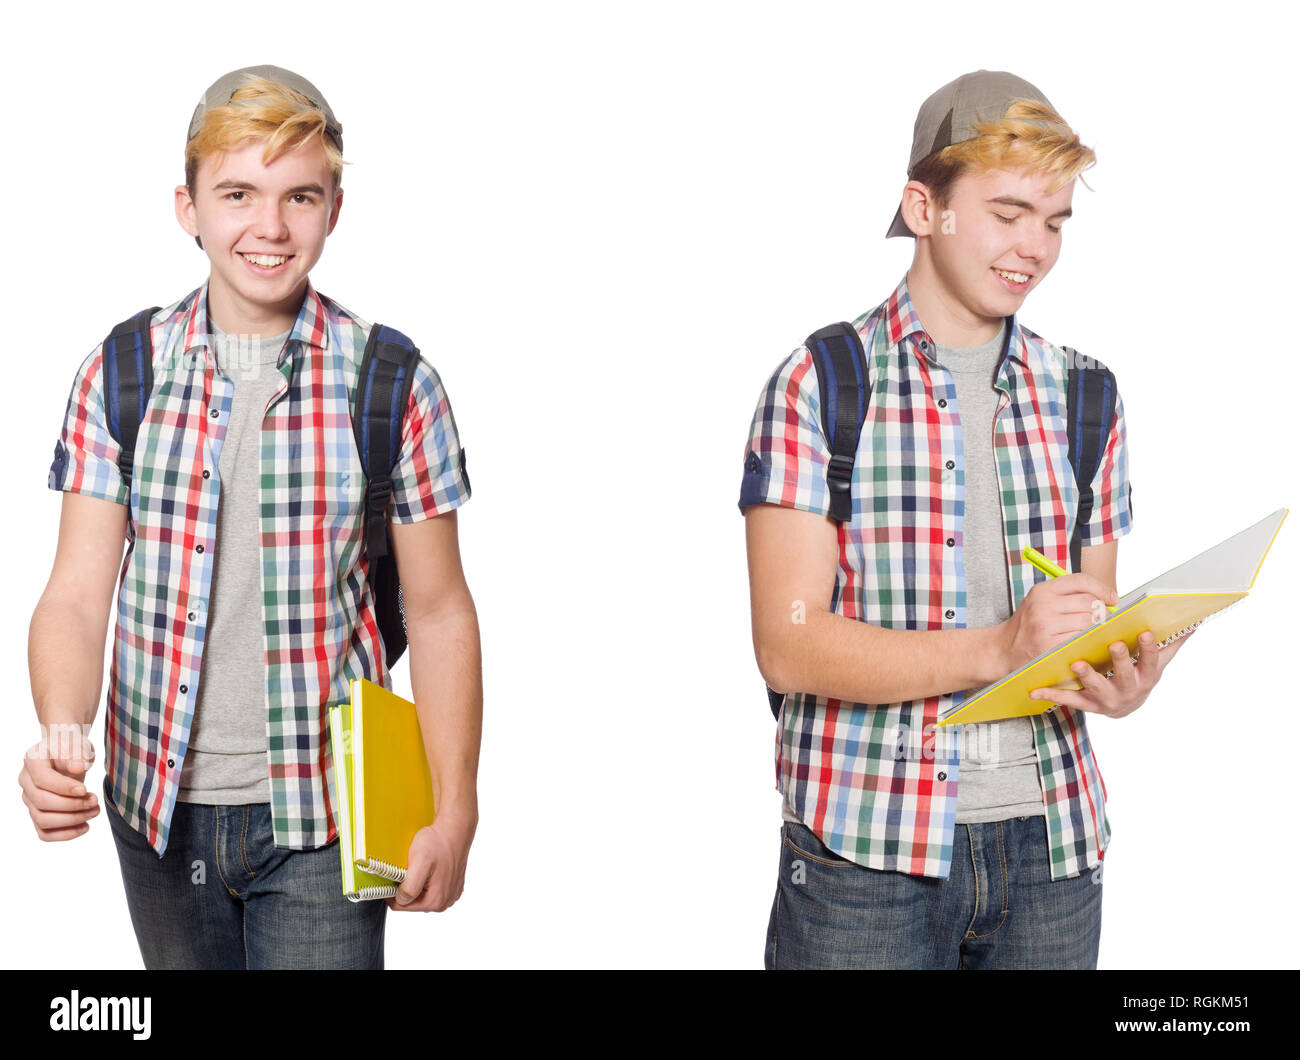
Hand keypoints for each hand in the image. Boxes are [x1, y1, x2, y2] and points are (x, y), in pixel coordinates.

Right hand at [18, 725, 98, 840]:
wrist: (67, 752)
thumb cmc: (72, 747)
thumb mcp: (78, 744)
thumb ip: (77, 754)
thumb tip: (77, 768)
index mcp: (33, 760)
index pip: (42, 780)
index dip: (64, 788)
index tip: (85, 789)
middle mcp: (26, 781)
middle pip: (41, 802)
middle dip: (72, 806)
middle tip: (94, 801)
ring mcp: (29, 799)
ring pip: (42, 820)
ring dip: (71, 821)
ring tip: (94, 811)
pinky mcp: (37, 812)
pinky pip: (44, 832)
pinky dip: (65, 834)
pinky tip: (85, 827)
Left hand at [386, 812, 475, 912]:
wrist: (455, 830)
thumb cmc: (438, 842)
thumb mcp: (419, 862)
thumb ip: (409, 888)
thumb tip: (400, 900)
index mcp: (436, 900)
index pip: (401, 906)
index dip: (392, 891)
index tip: (394, 875)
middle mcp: (445, 902)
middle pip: (412, 902)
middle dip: (406, 887)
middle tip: (409, 868)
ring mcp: (450, 895)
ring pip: (421, 896)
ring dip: (416, 883)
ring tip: (421, 866)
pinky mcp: (452, 887)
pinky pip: (432, 889)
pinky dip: (427, 880)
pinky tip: (430, 868)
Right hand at [1000, 572, 1119, 672]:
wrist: (1004, 650)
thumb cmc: (1028, 626)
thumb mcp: (1040, 602)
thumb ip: (1066, 595)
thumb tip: (1105, 597)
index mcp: (1042, 590)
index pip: (1081, 580)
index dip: (1102, 588)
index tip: (1112, 598)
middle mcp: (1043, 605)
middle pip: (1089, 602)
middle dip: (1102, 611)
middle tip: (1102, 620)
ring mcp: (1045, 625)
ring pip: (1088, 621)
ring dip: (1096, 628)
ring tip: (1092, 632)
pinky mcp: (1049, 645)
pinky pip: (1081, 639)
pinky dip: (1088, 641)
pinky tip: (1085, 643)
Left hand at [1028, 629, 1195, 717]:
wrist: (1123, 706)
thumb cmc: (1139, 674)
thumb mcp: (1156, 662)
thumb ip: (1171, 642)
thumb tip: (1194, 621)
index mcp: (1147, 676)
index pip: (1151, 661)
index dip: (1149, 648)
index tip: (1145, 632)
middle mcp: (1129, 690)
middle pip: (1125, 674)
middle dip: (1120, 660)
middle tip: (1114, 644)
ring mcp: (1107, 699)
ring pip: (1097, 688)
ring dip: (1087, 676)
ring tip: (1077, 663)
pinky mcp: (1087, 705)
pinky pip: (1069, 700)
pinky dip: (1052, 695)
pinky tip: (1037, 690)